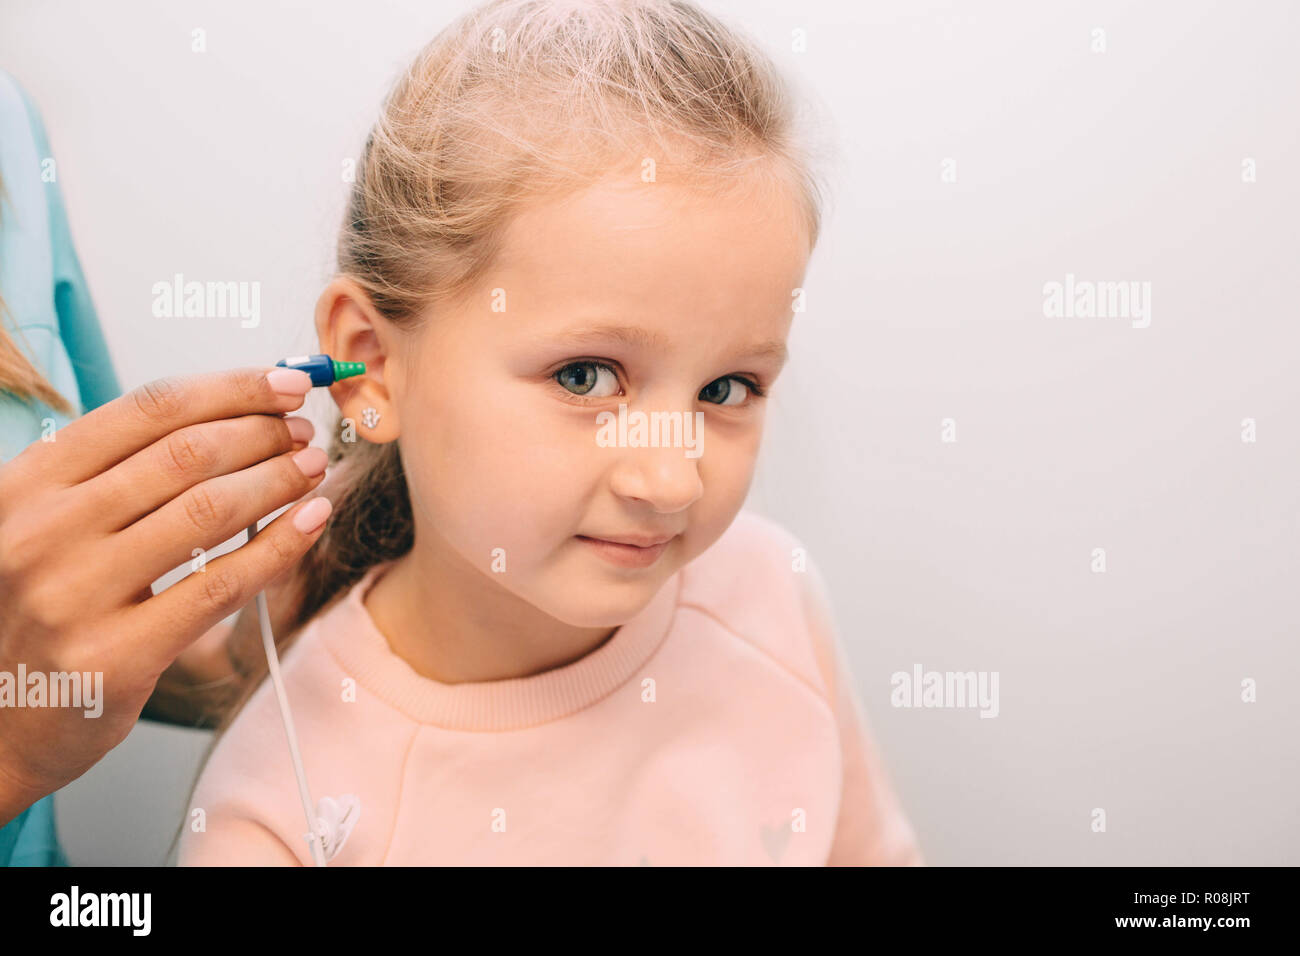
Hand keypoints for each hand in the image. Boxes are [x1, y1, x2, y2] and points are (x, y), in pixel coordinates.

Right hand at [0, 367, 332, 825]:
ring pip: (209, 511)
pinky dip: (278, 545)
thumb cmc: (35, 612)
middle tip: (304, 430)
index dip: (230, 389)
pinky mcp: (116, 655)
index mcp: (27, 484)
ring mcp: (76, 595)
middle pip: (185, 454)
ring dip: (278, 479)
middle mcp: (43, 531)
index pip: (147, 409)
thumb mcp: (44, 527)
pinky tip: (311, 521)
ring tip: (312, 466)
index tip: (285, 382)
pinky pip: (221, 584)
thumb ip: (113, 475)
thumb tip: (228, 415)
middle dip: (262, 432)